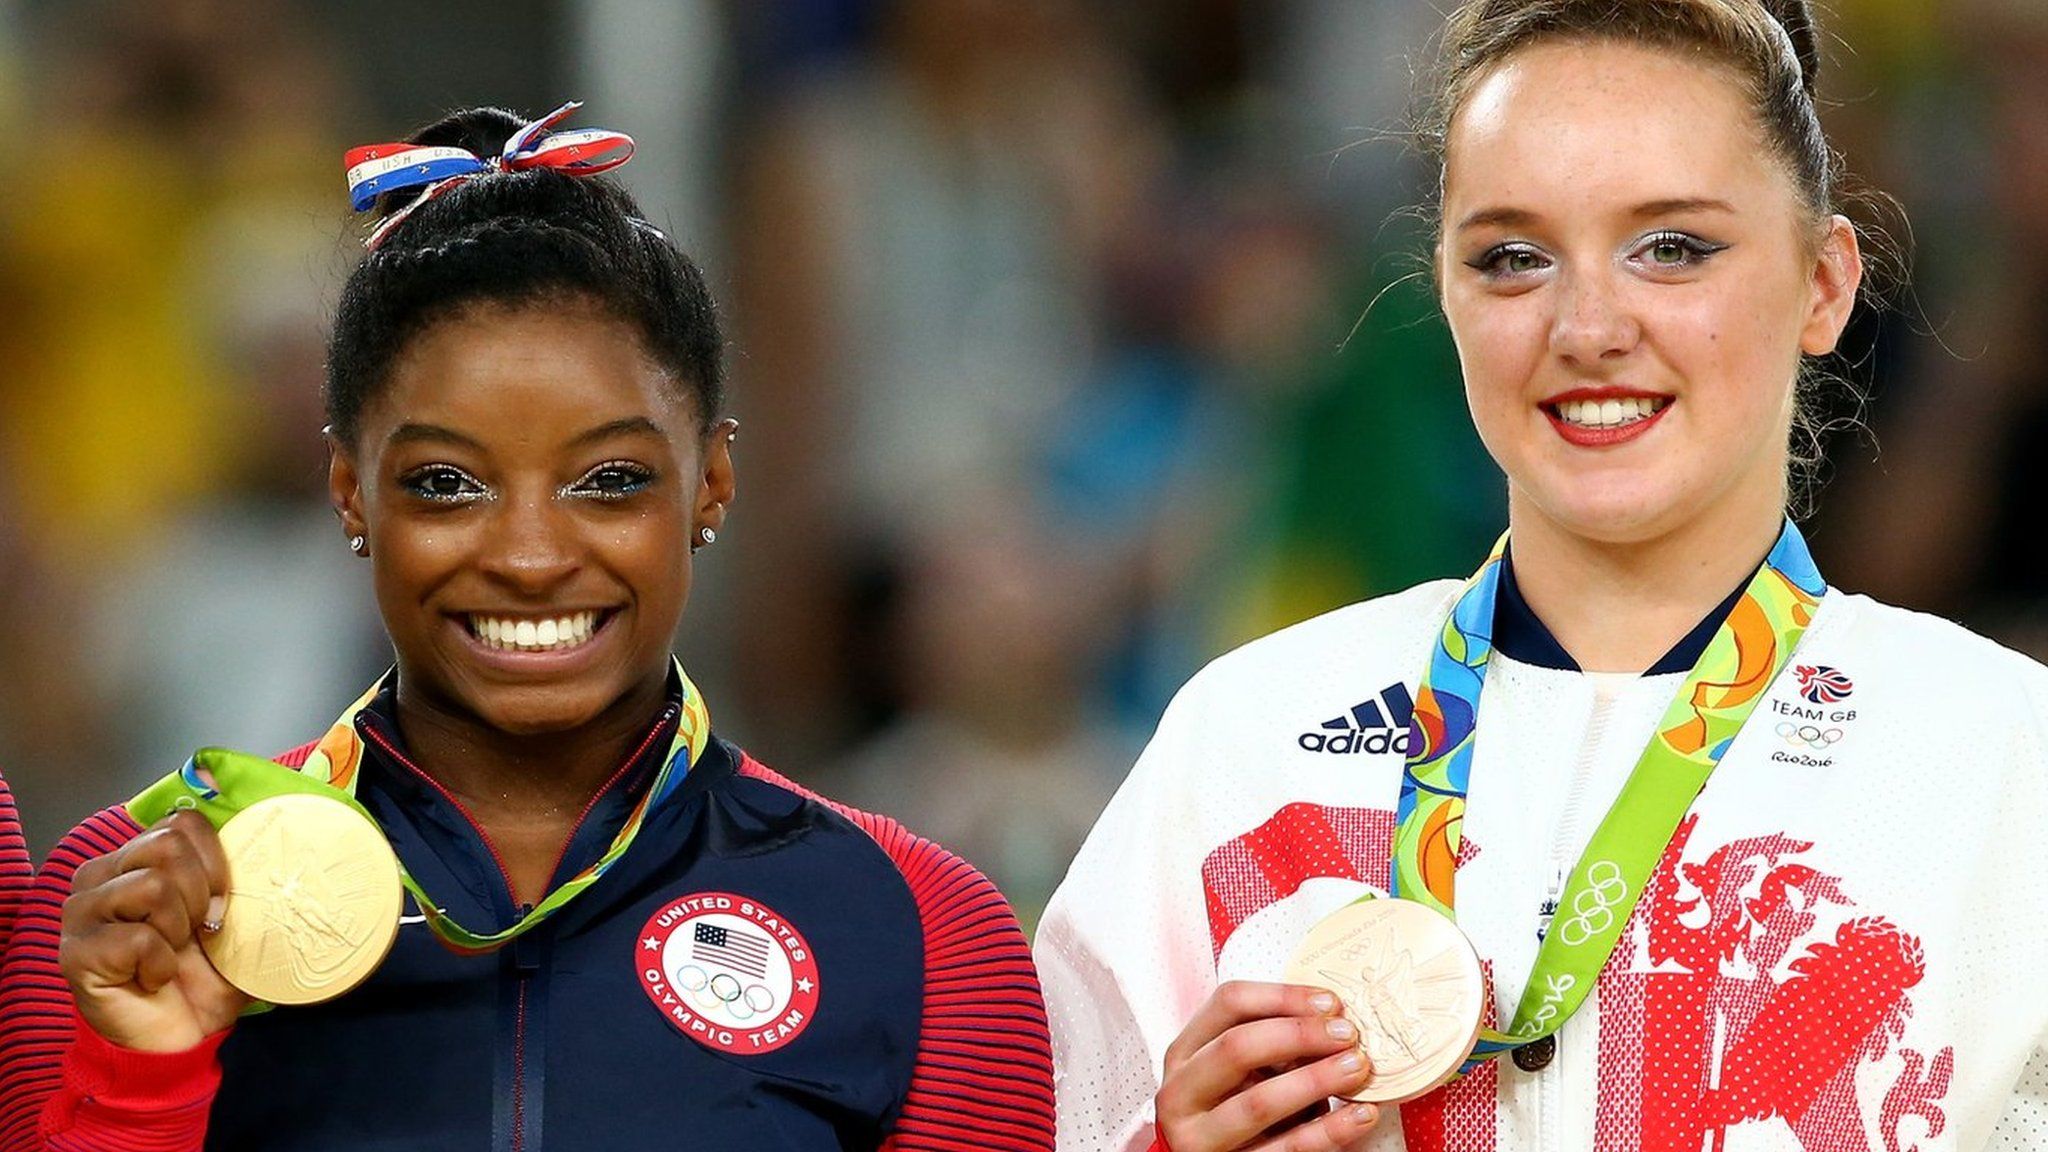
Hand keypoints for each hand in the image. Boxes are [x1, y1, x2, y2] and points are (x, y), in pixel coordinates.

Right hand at [60, 811, 252, 1051]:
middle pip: (168, 845)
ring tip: (169, 955)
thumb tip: (281, 840)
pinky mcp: (75, 953)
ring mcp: (80, 913)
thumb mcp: (231, 917)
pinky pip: (140, 940)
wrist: (181, 1039)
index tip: (220, 903)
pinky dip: (160, 966)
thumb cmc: (203, 976)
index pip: (182, 823)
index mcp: (135, 858)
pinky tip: (150, 980)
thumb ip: (241, 874)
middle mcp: (98, 876)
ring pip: (154, 886)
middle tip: (192, 935)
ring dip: (178, 931)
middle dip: (199, 895)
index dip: (216, 862)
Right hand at [1156, 981, 1381, 1151]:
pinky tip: (1360, 1114)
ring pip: (1259, 1103)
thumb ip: (1271, 1043)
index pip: (1229, 1004)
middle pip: (1237, 1048)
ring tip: (1357, 1068)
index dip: (1283, 997)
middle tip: (1346, 1033)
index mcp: (1184, 1053)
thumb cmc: (1233, 1108)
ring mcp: (1201, 1138)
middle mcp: (1182, 1093)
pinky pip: (1288, 1149)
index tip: (1329, 1002)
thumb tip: (1332, 1020)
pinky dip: (1330, 1130)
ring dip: (1316, 1080)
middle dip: (1299, 1035)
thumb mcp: (1239, 1069)